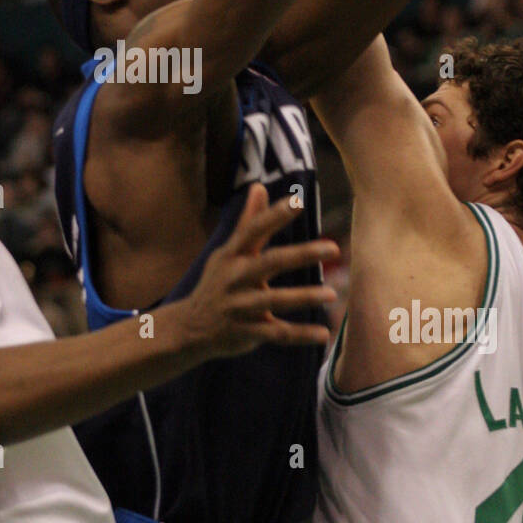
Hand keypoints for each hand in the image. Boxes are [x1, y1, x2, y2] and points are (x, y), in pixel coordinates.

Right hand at [179, 183, 337, 358]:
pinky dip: (301, 335)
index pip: (254, 230)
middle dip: (301, 254)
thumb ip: (248, 222)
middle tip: (333, 248)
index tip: (298, 201)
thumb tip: (258, 186)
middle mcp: (235, 278)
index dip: (274, 215)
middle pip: (270, 262)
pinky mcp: (246, 332)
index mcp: (232, 255)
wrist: (190, 327)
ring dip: (304, 297)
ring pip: (275, 300)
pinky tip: (324, 334)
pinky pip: (277, 333)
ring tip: (332, 294)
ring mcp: (240, 306)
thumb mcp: (227, 252)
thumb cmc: (217, 282)